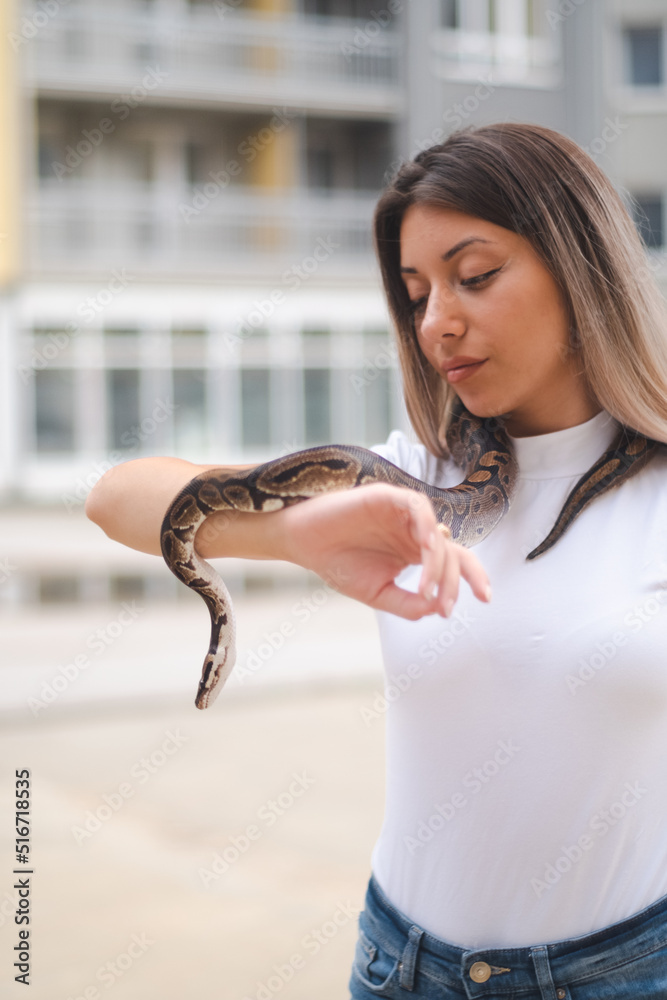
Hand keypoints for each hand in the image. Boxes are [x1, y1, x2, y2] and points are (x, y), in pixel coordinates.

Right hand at [279, 483, 491, 620]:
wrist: (302, 543)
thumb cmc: (337, 564)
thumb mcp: (377, 594)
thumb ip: (407, 604)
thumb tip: (435, 609)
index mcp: (415, 552)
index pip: (455, 561)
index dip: (473, 577)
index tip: (485, 599)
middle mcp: (414, 532)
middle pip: (453, 551)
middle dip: (454, 580)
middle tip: (443, 605)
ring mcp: (403, 514)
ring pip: (437, 533)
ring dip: (438, 561)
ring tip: (426, 587)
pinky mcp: (388, 497)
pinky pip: (418, 507)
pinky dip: (426, 526)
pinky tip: (424, 548)